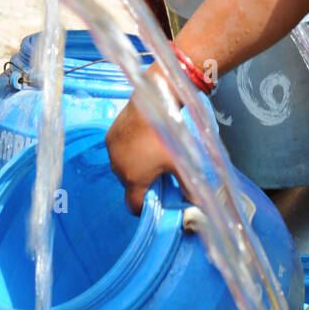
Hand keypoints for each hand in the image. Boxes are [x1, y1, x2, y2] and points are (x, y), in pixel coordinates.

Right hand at [105, 95, 180, 214]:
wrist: (154, 102)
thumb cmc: (168, 135)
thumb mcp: (181, 161)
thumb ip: (188, 185)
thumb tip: (198, 204)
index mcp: (133, 179)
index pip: (133, 206)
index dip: (144, 207)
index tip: (156, 199)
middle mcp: (118, 169)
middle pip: (129, 186)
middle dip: (142, 183)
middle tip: (158, 172)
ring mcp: (112, 152)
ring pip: (122, 168)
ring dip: (134, 166)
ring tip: (150, 153)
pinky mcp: (109, 137)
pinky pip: (118, 152)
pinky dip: (128, 151)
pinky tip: (142, 140)